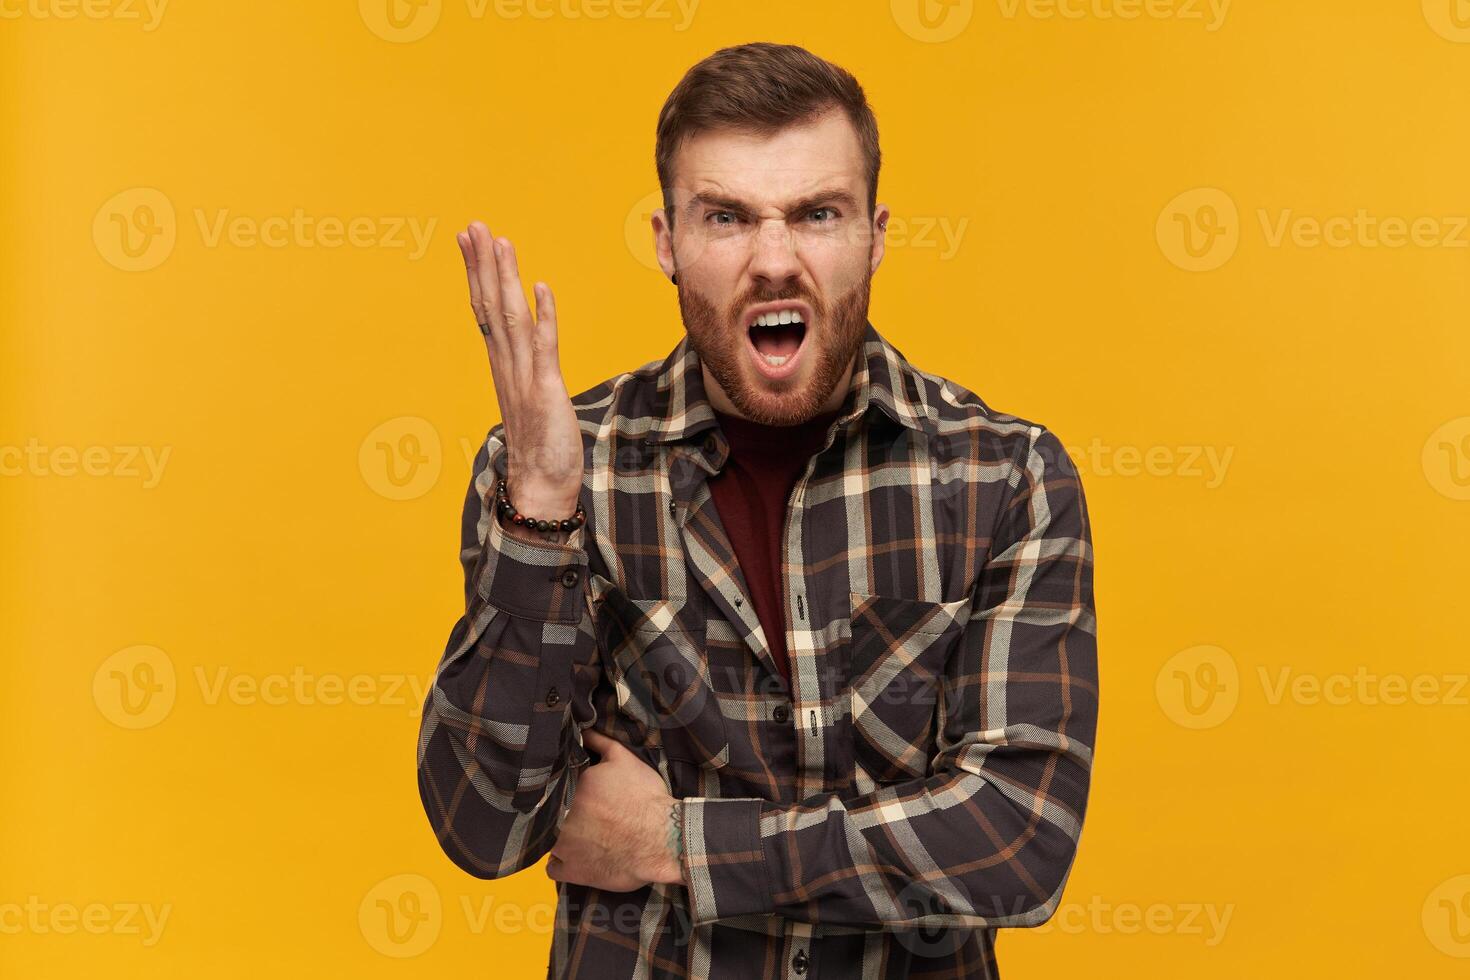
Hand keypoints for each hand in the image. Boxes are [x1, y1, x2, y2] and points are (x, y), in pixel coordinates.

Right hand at [456, 221, 582, 536]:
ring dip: (505, 279)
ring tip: (499, 242)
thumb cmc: (539, 446)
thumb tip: (527, 347)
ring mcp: (524, 378)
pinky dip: (543, 317)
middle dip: (483, 264)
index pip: (485, 310)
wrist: (540, 487)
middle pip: (490, 306)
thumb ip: (526, 369)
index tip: (469, 240)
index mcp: (503, 366)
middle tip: (474, 225)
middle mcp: (507, 367)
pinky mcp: (545, 391)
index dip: (478, 273)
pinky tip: (540, 287)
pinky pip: (544, 348)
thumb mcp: (530, 399)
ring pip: (511, 318)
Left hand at [547, 731, 683, 891]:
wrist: (664, 840)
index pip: (557, 786)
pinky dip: (564, 864)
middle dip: (563, 814)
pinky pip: (554, 868)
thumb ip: (600, 742)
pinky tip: (581, 857)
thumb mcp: (626, 760)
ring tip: (584, 838)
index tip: (580, 797)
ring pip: (549, 840)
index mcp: (572, 787)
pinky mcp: (571, 872)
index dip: (566, 792)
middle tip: (587, 818)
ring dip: (561, 838)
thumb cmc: (646, 799)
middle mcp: (560, 816)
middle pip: (551, 814)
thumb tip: (583, 730)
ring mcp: (563, 847)